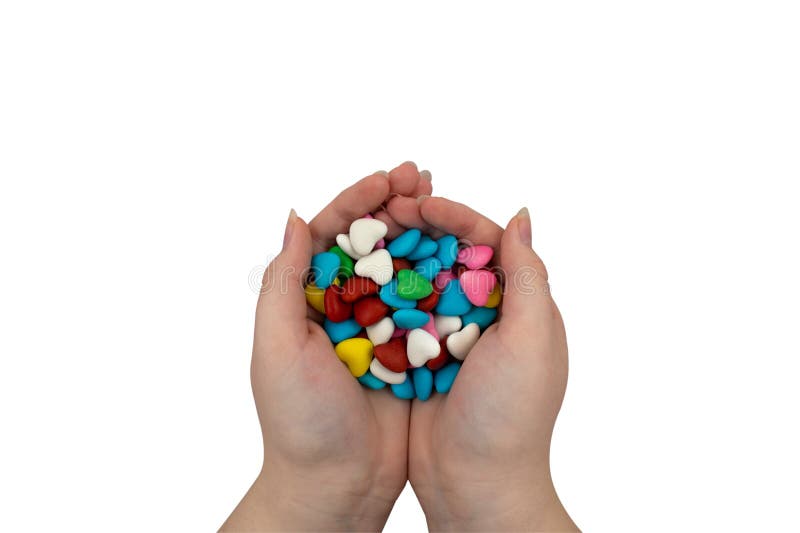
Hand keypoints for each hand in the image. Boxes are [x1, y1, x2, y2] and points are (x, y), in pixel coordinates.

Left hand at [222, 162, 429, 531]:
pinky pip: (428, 304)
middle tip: (423, 173)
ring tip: (444, 199)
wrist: (337, 485)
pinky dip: (443, 275)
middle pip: (372, 242)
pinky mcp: (409, 350)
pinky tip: (464, 251)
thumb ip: (284, 282)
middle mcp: (343, 306)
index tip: (386, 178)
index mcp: (306, 300)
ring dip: (422, 231)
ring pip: (404, 266)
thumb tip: (296, 216)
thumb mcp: (277, 348)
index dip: (357, 201)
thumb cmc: (299, 420)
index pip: (331, 235)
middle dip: (395, 205)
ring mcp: (379, 326)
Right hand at [385, 196, 576, 530]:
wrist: (474, 485)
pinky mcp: (418, 359)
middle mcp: (484, 317)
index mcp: (518, 306)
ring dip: (395, 254)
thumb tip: (521, 214)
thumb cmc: (511, 414)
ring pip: (418, 280)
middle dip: (419, 226)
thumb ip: (528, 276)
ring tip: (367, 231)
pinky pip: (397, 315)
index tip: (421, 201)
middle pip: (447, 255)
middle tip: (386, 207)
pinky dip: (379, 293)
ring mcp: (448, 338)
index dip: (455, 215)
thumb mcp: (531, 340)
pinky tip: (355, 274)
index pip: (487, 242)